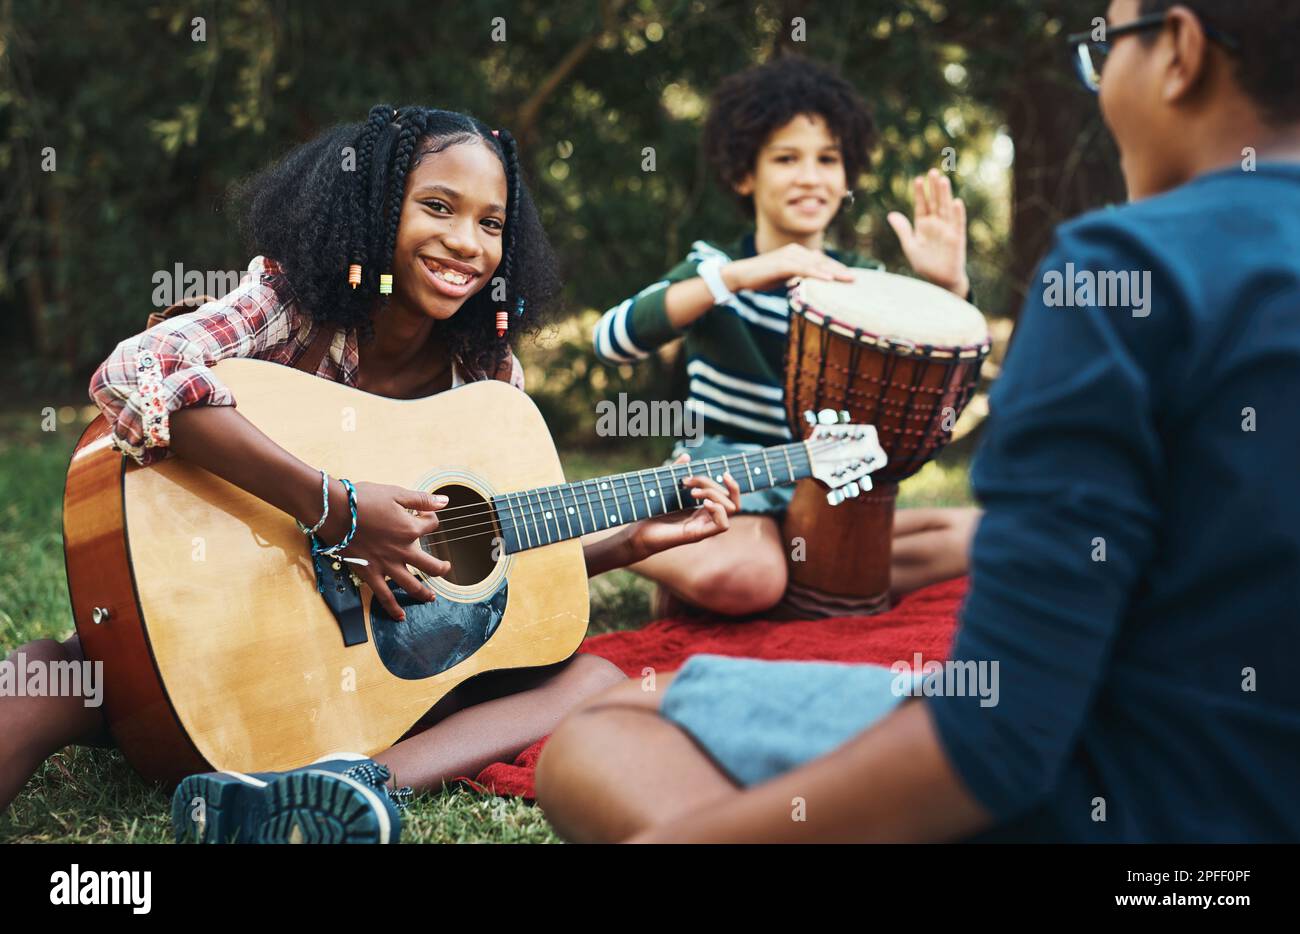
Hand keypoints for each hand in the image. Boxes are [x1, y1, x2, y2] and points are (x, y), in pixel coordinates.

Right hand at [317, 480, 450, 621]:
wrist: (333, 510)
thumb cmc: (363, 499)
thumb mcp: (395, 493)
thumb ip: (421, 499)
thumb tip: (444, 501)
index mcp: (410, 529)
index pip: (431, 526)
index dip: (430, 519)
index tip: (423, 515)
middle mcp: (402, 551)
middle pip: (430, 565)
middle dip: (441, 567)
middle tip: (446, 567)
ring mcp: (386, 565)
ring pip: (412, 585)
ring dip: (424, 593)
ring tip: (431, 597)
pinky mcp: (369, 573)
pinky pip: (384, 596)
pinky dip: (393, 608)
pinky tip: (400, 616)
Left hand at [628, 454, 742, 558]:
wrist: (636, 532)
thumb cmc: (650, 512)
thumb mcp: (665, 487)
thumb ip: (676, 472)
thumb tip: (687, 456)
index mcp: (702, 510)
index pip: (730, 499)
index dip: (733, 486)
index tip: (724, 473)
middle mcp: (706, 519)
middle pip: (728, 500)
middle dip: (711, 484)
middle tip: (687, 482)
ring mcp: (703, 528)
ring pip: (730, 510)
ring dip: (715, 495)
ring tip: (693, 493)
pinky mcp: (696, 535)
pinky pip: (722, 525)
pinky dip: (718, 510)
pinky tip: (703, 504)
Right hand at [726, 243, 856, 292]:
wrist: (741, 275)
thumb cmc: (761, 278)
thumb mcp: (784, 276)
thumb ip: (798, 276)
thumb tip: (809, 281)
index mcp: (797, 253)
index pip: (821, 261)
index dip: (836, 269)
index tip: (849, 277)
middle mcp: (796, 251)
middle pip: (823, 261)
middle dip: (840, 270)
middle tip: (855, 279)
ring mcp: (790, 256)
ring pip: (816, 264)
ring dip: (834, 272)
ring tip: (847, 279)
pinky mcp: (783, 263)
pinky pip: (804, 269)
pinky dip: (817, 274)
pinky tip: (829, 279)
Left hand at [887, 168, 969, 297]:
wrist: (939, 280)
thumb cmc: (925, 264)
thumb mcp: (910, 246)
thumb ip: (903, 230)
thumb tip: (891, 214)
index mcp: (924, 225)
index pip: (922, 205)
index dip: (920, 193)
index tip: (917, 179)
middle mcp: (936, 224)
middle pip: (935, 202)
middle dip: (933, 188)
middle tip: (932, 171)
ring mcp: (947, 229)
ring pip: (946, 208)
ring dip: (945, 195)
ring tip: (943, 180)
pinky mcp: (957, 238)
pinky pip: (957, 223)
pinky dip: (957, 213)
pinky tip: (956, 202)